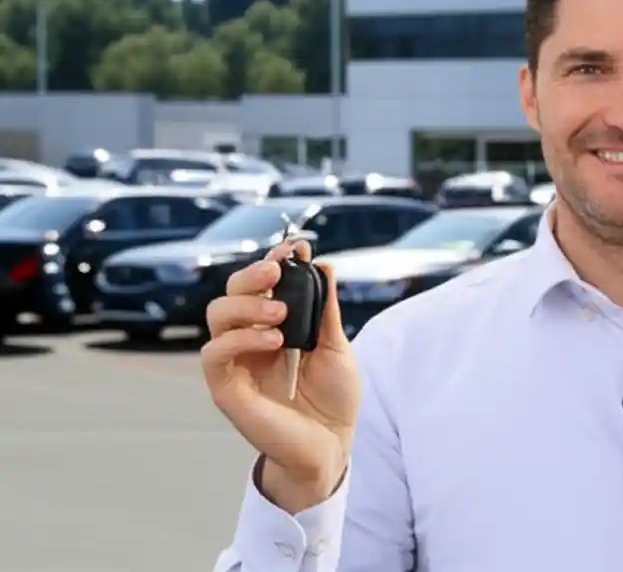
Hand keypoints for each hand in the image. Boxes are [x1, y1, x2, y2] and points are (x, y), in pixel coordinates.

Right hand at [201, 240, 360, 512]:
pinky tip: (272, 341)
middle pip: (230, 293)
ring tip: (281, 314)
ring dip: (247, 305)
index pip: (260, 285)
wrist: (331, 447)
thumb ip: (325, 310)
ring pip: (217, 317)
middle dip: (252, 275)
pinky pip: (214, 354)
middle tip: (279, 273)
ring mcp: (236, 363)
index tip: (295, 248)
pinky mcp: (227, 389)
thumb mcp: (336, 347)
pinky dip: (240, 339)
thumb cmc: (333, 400)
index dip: (273, 262)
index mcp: (273, 326)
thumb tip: (323, 265)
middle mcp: (249, 340)